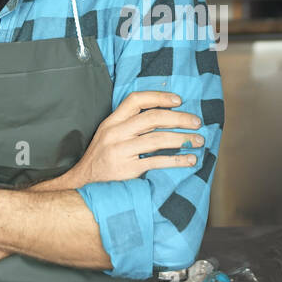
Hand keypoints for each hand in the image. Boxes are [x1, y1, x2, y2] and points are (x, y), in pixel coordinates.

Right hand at [47, 91, 202, 189]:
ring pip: (158, 139)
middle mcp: (115, 134)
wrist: (82, 185)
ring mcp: (120, 152)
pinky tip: (190, 160)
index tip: (179, 100)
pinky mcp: (127, 170)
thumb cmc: (101, 159)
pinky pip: (157, 162)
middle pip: (152, 118)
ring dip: (183, 138)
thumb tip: (163, 117)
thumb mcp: (108, 136)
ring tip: (199, 140)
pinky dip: (177, 160)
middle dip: (179, 118)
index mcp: (111, 122)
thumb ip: (129, 125)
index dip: (159, 97)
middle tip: (197, 122)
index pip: (136, 100)